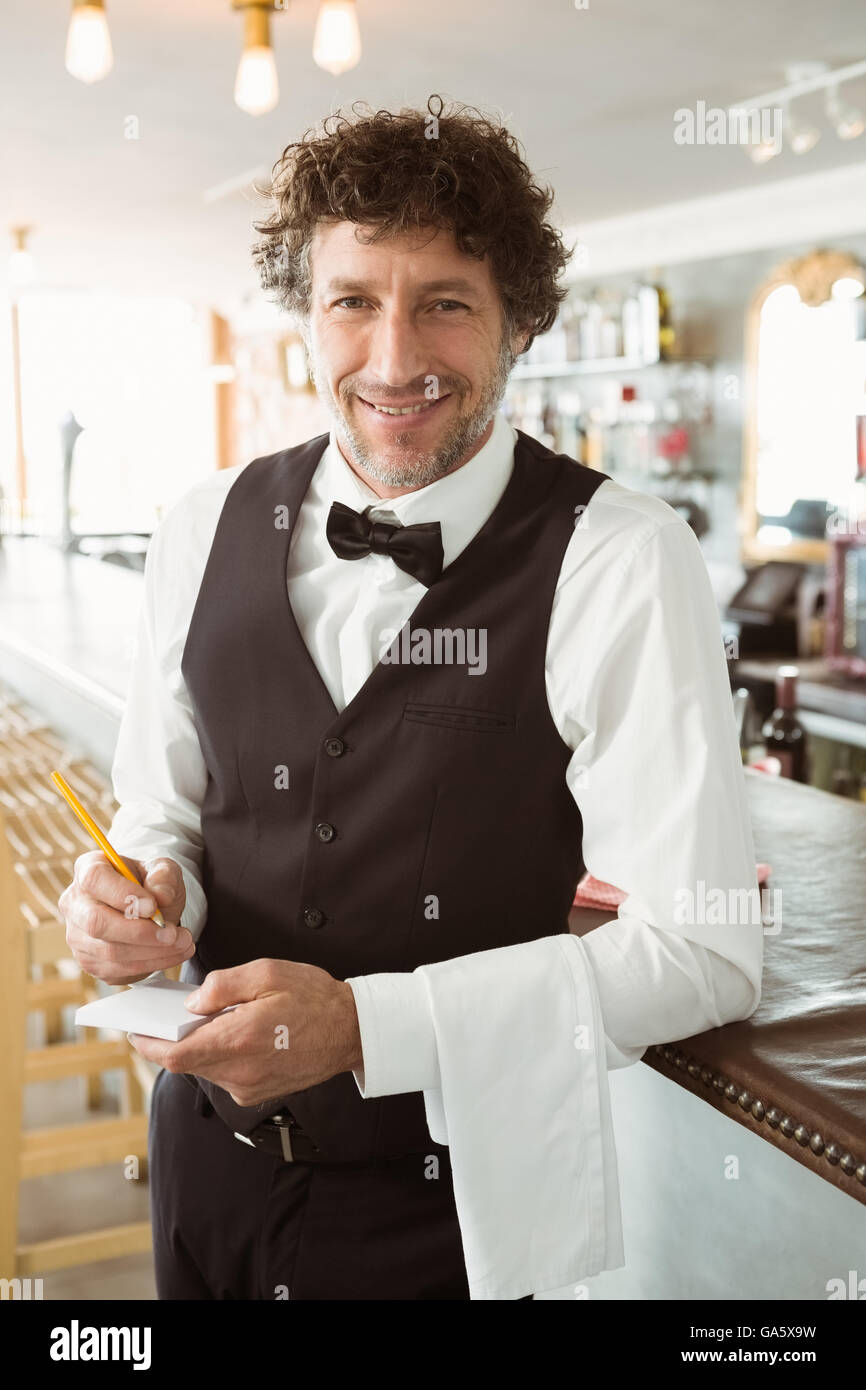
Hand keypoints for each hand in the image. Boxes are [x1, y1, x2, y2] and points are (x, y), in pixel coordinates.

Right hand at [59, 851, 195, 984]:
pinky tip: (172, 953)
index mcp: (88, 869)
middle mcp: (75, 903)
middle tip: (173, 933)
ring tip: (183, 942)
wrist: (149, 909)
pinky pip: (117, 970)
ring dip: (152, 952)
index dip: (122, 894)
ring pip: (109, 952)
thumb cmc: (150, 884)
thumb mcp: (164, 870)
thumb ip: (164, 877)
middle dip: (140, 932)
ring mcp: (78, 935)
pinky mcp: (89, 961)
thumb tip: (161, 897)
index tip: (152, 906)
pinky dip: (150, 964)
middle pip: (96, 922)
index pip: (94, 879)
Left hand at [128, 958, 362, 1105]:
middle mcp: (240, 1071)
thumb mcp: (268, 972)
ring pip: (205, 1069)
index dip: (148, 1044)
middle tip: (167, 1016)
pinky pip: (224, 1074)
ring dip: (198, 1046)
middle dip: (172, 1040)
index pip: (176, 1054)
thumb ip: (222, 985)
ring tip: (204, 1020)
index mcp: (239, 1040)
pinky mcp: (258, 1092)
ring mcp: (249, 1086)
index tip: (134, 1031)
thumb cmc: (314, 998)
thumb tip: (192, 1002)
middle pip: (187, 1063)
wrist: (352, 1031)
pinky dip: (218, 1055)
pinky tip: (230, 1034)